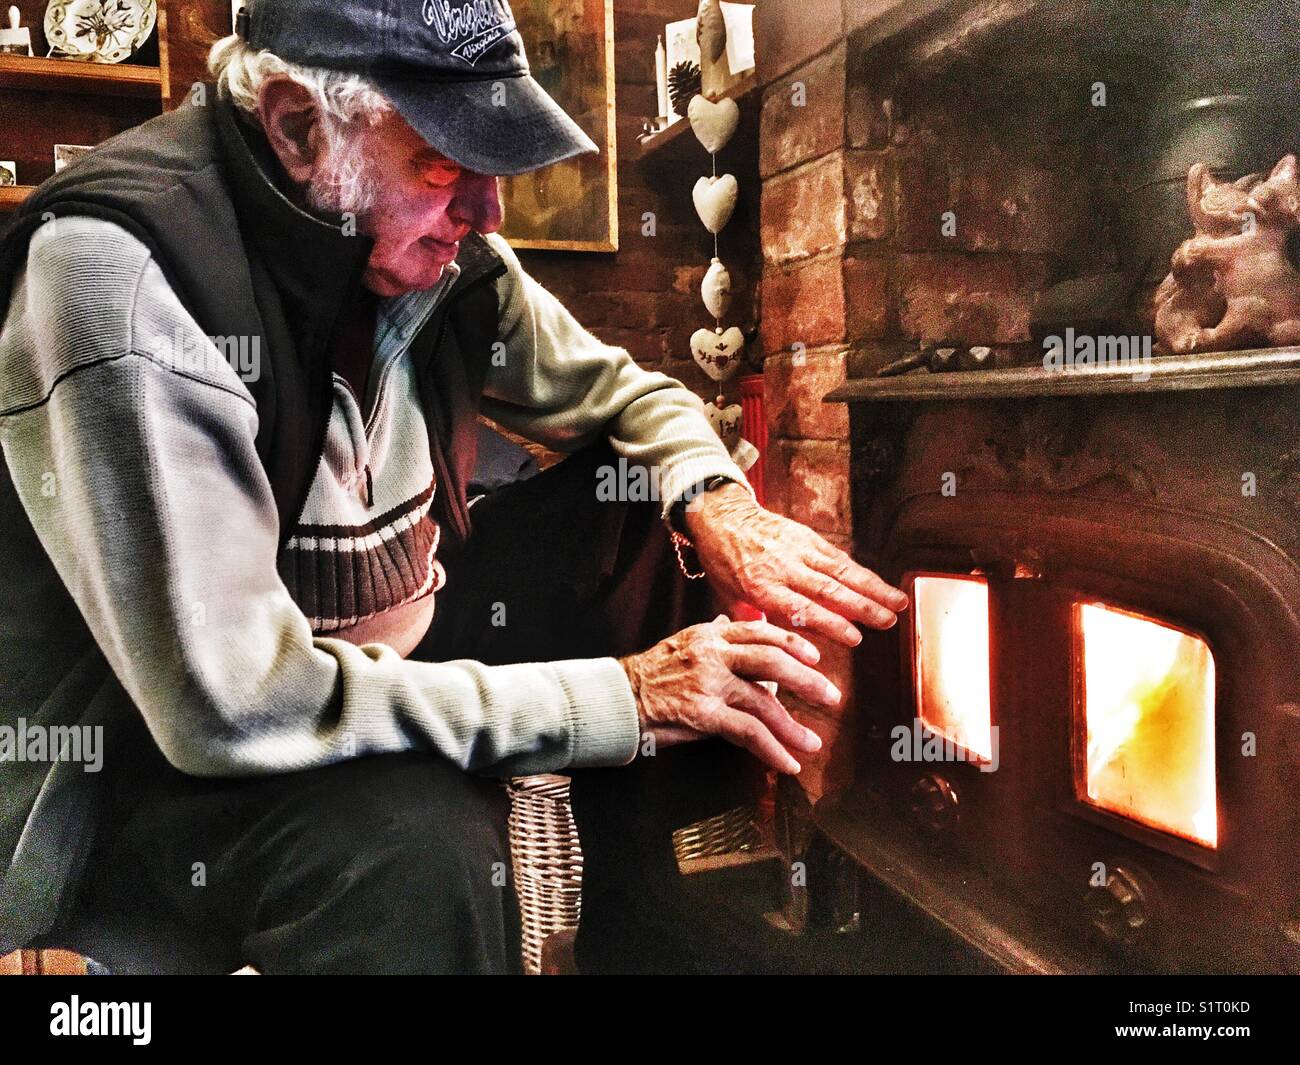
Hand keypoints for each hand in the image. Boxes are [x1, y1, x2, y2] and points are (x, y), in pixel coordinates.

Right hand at [619, 615, 832, 773]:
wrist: (616, 699)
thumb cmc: (649, 675)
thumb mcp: (682, 643)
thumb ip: (711, 635)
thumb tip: (730, 622)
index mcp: (710, 635)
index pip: (761, 631)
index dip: (793, 643)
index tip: (816, 657)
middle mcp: (713, 654)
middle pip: (772, 660)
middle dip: (807, 680)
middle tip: (830, 696)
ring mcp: (708, 683)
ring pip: (764, 701)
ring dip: (793, 727)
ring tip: (812, 743)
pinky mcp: (703, 714)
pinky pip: (748, 732)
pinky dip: (772, 750)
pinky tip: (787, 763)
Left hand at [685, 483, 907, 646]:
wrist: (721, 516)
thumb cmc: (722, 561)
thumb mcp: (727, 596)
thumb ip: (752, 621)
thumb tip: (771, 649)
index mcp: (761, 586)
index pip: (802, 609)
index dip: (831, 624)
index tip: (855, 638)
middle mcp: (784, 567)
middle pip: (829, 590)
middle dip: (863, 607)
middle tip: (888, 623)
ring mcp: (798, 549)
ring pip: (841, 571)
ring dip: (873, 588)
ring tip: (898, 604)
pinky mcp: (807, 536)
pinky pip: (837, 556)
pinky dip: (860, 572)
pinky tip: (879, 584)